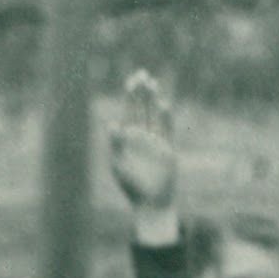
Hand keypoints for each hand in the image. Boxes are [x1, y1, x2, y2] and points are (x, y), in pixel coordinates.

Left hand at [108, 69, 178, 239]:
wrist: (151, 203)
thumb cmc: (131, 187)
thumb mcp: (118, 164)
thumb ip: (116, 144)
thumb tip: (111, 124)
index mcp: (126, 138)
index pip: (128, 111)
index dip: (130, 96)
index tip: (132, 80)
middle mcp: (140, 136)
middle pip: (140, 109)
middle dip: (140, 92)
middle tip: (142, 74)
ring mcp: (154, 142)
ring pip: (153, 115)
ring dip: (152, 100)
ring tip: (153, 84)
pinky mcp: (167, 149)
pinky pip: (166, 129)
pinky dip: (165, 117)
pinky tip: (164, 105)